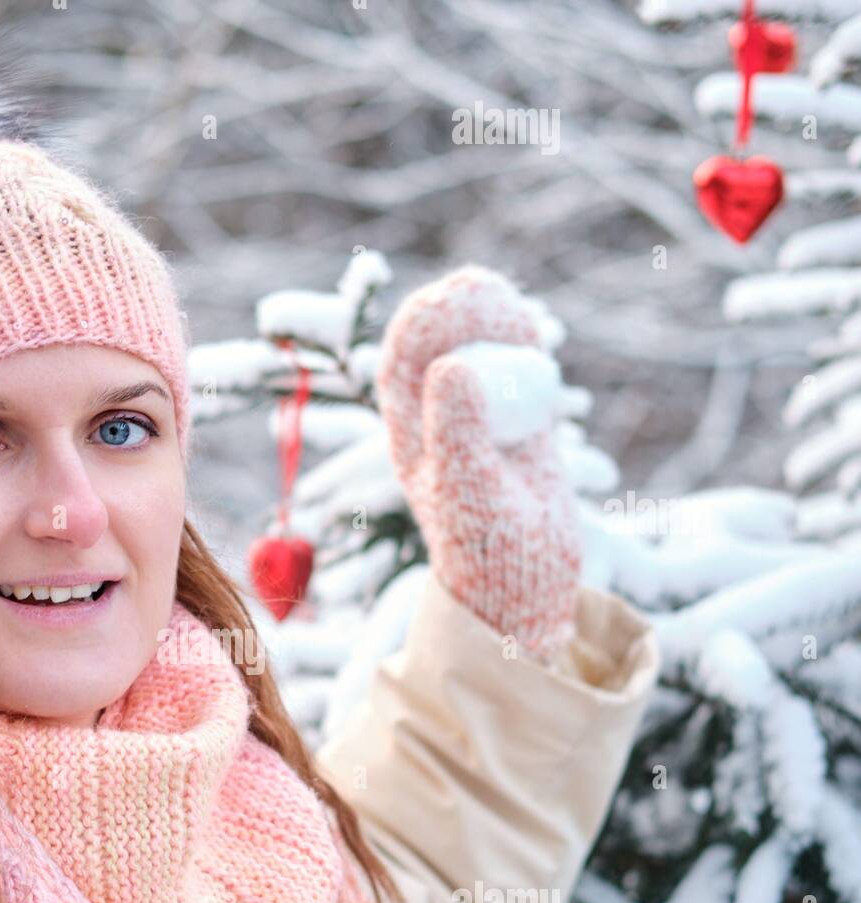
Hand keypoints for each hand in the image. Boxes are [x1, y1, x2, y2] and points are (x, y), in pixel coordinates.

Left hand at [377, 263, 582, 665]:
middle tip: (482, 287)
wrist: (527, 584)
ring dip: (490, 322)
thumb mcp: (469, 490)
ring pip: (480, 354)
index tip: (449, 297)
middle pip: (438, 348)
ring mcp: (479, 420)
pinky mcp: (518, 425)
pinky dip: (521, 348)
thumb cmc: (487, 550)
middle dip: (456, 312)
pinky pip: (515, 374)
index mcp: (410, 436)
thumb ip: (458, 431)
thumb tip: (450, 365)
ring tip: (508, 303)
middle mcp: (438, 422)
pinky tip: (531, 328)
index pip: (402, 364)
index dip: (422, 323)